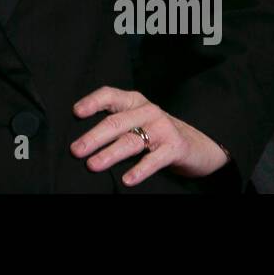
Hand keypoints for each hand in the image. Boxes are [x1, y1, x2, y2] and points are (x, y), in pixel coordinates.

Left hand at [69, 86, 228, 185]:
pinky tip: (127, 180)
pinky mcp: (174, 147)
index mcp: (133, 101)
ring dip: (110, 153)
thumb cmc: (157, 132)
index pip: (109, 95)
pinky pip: (153, 160)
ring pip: (130, 141)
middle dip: (93, 137)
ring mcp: (161, 128)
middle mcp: (147, 111)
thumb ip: (114, 121)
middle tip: (76, 150)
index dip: (92, 102)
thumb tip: (82, 137)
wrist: (197, 144)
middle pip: (116, 122)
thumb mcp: (135, 120)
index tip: (76, 113)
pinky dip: (139, 170)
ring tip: (93, 164)